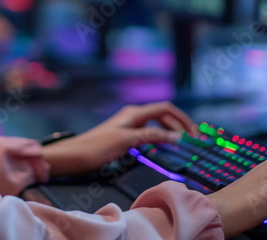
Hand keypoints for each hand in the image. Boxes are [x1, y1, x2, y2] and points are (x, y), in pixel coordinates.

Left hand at [0, 136, 49, 195]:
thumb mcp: (16, 182)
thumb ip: (31, 172)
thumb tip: (36, 168)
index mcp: (4, 145)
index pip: (33, 147)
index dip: (42, 162)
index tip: (44, 176)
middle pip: (24, 146)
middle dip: (33, 161)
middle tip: (39, 176)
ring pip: (15, 150)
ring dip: (24, 162)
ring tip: (28, 177)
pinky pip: (5, 153)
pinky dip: (13, 162)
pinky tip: (16, 174)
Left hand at [42, 101, 198, 176]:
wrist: (73, 156)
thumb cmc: (96, 148)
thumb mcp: (126, 141)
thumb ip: (150, 136)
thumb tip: (176, 136)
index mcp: (134, 113)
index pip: (165, 108)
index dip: (182, 118)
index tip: (194, 133)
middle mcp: (132, 116)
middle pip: (163, 115)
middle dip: (178, 125)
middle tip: (191, 142)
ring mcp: (128, 125)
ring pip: (156, 124)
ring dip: (170, 132)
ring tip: (181, 145)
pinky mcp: (124, 136)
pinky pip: (148, 133)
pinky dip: (159, 138)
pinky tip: (162, 147)